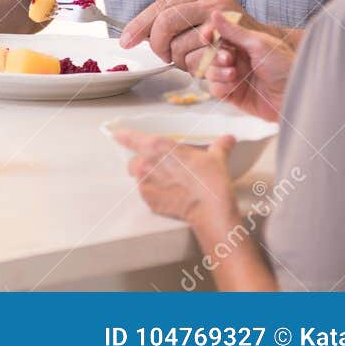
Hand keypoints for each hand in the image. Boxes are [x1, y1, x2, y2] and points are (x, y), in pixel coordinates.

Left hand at [111, 128, 238, 230]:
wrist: (211, 210)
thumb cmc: (210, 180)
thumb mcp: (216, 158)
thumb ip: (219, 145)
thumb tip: (228, 138)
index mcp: (157, 147)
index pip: (130, 138)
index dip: (123, 135)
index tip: (116, 134)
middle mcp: (146, 164)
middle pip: (134, 160)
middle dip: (142, 162)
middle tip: (159, 166)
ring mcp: (144, 184)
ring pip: (137, 177)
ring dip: (146, 177)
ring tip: (164, 181)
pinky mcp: (148, 201)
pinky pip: (144, 192)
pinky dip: (152, 192)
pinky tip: (167, 194)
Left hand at [119, 0, 244, 70]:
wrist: (265, 48)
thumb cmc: (226, 39)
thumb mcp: (198, 22)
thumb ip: (173, 23)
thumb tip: (137, 34)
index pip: (161, 5)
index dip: (140, 25)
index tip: (126, 40)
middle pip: (166, 20)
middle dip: (159, 44)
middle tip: (162, 56)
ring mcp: (224, 16)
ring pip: (181, 43)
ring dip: (180, 59)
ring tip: (189, 61)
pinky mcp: (232, 40)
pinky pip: (199, 59)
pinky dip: (196, 66)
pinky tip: (199, 66)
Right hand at [202, 16, 295, 121]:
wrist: (295, 94)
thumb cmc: (283, 66)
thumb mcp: (258, 44)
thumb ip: (233, 31)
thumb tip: (214, 13)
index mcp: (243, 44)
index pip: (217, 36)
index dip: (209, 36)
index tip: (207, 37)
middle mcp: (237, 59)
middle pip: (210, 55)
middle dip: (215, 56)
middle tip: (228, 59)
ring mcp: (234, 77)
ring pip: (210, 72)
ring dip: (217, 72)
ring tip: (233, 74)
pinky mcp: (233, 95)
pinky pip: (215, 89)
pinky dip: (220, 86)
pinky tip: (233, 85)